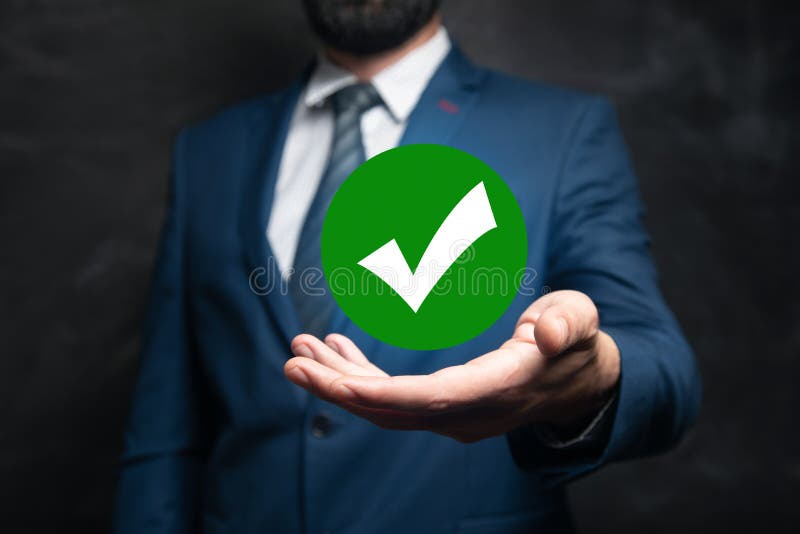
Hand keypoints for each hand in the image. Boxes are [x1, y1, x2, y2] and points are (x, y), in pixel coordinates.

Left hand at [283, 290, 619, 442]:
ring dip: (341, 382)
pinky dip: (363, 376)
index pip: (431, 400)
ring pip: (386, 408)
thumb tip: (546, 332)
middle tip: (295, 360)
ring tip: (301, 352)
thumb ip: (567, 324)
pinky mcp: (445, 406)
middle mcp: (469, 412)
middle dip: (340, 388)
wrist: (580, 382)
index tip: (333, 378)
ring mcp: (454, 415)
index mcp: (497, 389)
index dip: (380, 393)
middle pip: (394, 410)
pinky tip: (338, 351)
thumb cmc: (578, 344)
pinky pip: (395, 399)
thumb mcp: (579, 322)